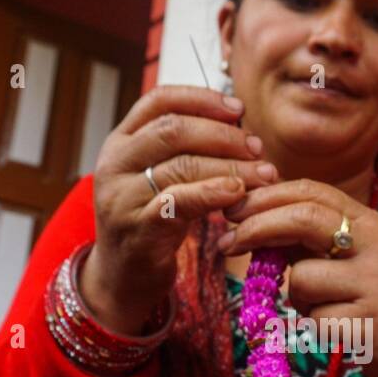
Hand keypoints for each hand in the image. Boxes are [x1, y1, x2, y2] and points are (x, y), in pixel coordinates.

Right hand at [82, 85, 278, 333]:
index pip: (159, 100)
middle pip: (174, 130)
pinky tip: (238, 193)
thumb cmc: (152, 221)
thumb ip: (185, 149)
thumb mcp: (161, 177)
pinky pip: (178, 202)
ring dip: (230, 165)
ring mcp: (122, 197)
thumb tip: (238, 121)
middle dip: (224, 135)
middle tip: (258, 147)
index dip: (202, 99)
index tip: (239, 109)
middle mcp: (115, 164)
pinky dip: (213, 193)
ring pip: (181, 165)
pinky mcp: (138, 229)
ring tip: (262, 173)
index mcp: (121, 142)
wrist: (122, 277)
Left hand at [218, 179, 377, 376]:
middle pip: (304, 218)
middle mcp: (377, 246)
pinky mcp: (372, 324)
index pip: (311, 191)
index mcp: (369, 222)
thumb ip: (306, 237)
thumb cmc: (369, 300)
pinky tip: (337, 330)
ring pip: (301, 278)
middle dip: (257, 227)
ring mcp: (377, 284)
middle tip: (228, 243)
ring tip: (320, 308)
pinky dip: (313, 327)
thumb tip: (248, 216)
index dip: (265, 197)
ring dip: (295, 297)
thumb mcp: (345, 259)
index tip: (232, 210)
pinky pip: (313, 319)